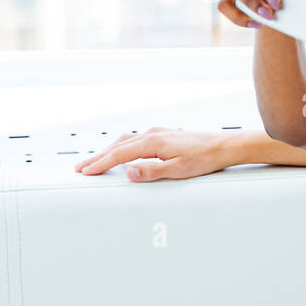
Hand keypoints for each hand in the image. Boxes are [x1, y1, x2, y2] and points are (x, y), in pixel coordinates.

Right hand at [74, 127, 234, 181]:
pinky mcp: (164, 134)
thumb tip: (129, 172)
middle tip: (81, 167)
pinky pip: (135, 139)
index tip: (86, 171)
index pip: (120, 154)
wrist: (224, 146)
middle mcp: (153, 134)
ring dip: (108, 151)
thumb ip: (152, 172)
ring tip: (95, 161)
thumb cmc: (205, 158)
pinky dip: (121, 146)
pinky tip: (121, 151)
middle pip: (118, 145)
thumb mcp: (178, 170)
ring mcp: (158, 132)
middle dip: (98, 157)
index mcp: (154, 142)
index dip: (101, 164)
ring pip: (125, 140)